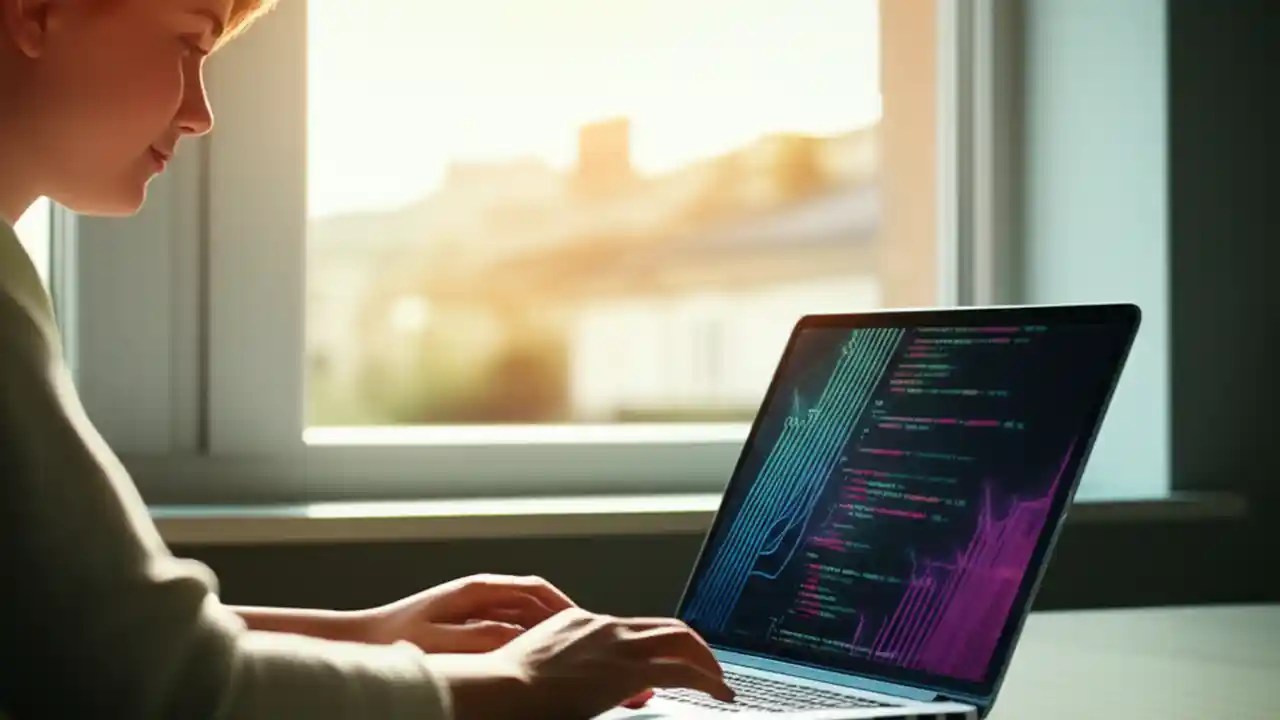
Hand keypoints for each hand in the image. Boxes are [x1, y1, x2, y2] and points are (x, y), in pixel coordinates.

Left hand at [357, 574, 576, 653]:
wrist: (365, 640)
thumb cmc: (399, 641)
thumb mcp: (444, 640)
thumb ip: (484, 636)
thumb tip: (521, 638)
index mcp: (479, 590)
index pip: (536, 590)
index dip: (565, 607)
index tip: (587, 625)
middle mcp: (481, 593)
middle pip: (537, 601)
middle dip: (565, 619)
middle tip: (588, 642)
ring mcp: (477, 607)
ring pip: (526, 614)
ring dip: (550, 630)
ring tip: (571, 652)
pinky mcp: (470, 623)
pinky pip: (512, 627)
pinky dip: (531, 639)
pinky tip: (537, 661)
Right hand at [433, 607, 734, 719]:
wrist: (501, 689)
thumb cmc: (508, 686)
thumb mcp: (539, 667)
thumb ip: (566, 670)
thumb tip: (578, 687)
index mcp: (579, 622)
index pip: (632, 627)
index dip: (658, 643)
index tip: (668, 659)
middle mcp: (602, 626)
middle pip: (663, 626)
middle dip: (692, 646)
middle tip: (707, 667)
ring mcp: (617, 644)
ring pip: (679, 639)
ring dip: (705, 660)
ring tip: (717, 681)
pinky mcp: (628, 669)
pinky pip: (680, 668)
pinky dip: (706, 679)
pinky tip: (718, 693)